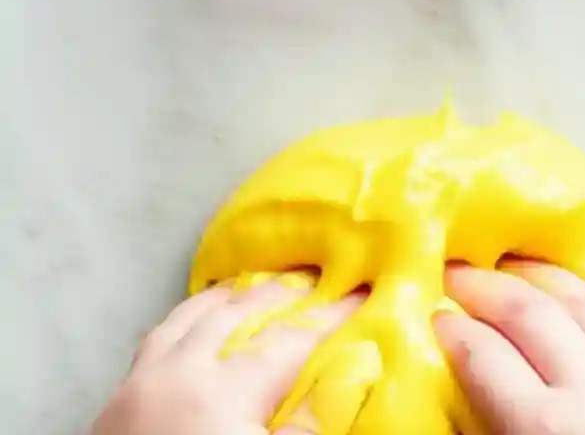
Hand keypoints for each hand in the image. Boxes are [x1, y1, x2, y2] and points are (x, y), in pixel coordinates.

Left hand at [92, 280, 362, 434]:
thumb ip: (308, 425)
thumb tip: (346, 377)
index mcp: (222, 392)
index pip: (289, 338)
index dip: (329, 315)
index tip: (359, 295)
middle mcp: (176, 375)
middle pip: (231, 314)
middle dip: (274, 294)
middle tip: (307, 280)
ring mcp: (135, 389)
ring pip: (179, 321)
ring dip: (218, 301)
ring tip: (244, 290)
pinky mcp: (110, 411)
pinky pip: (149, 348)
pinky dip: (178, 328)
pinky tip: (190, 333)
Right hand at [435, 262, 584, 434]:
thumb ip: (487, 433)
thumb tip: (455, 407)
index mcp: (544, 428)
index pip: (484, 358)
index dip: (453, 331)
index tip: (434, 318)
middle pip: (532, 316)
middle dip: (488, 287)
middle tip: (458, 272)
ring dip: (545, 274)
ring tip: (513, 261)